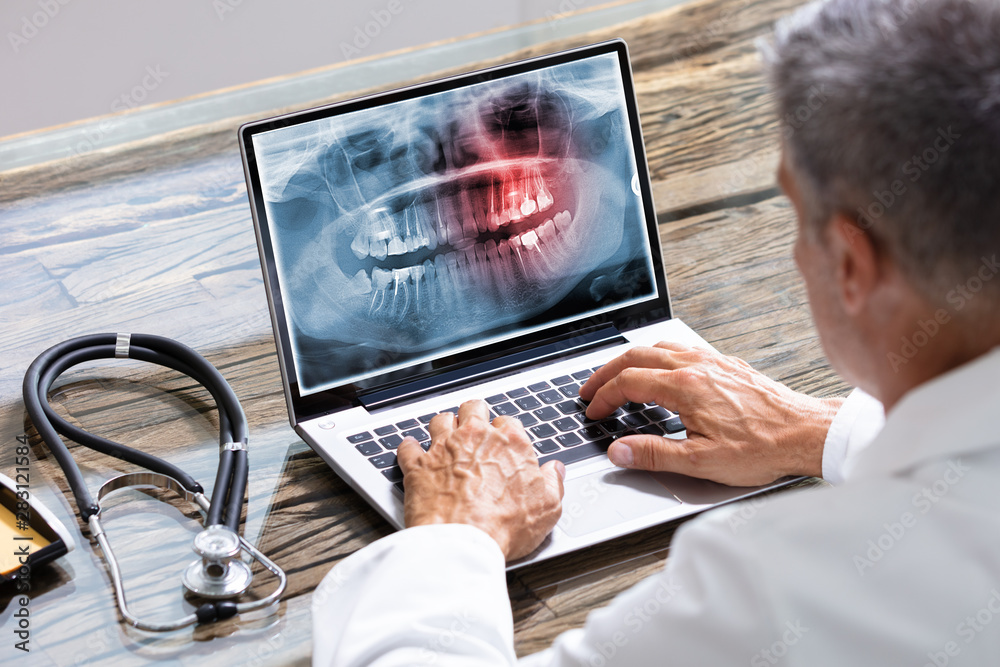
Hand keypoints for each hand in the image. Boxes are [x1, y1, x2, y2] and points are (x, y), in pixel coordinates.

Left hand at [397, 400, 565, 560]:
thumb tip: (555, 471)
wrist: (461, 541)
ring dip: (443, 425)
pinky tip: (412, 451)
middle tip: (475, 426)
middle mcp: (475, 437)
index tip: (505, 442)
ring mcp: (443, 448)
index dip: (507, 432)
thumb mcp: (547, 508)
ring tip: (445, 434)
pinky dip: (409, 448)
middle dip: (474, 415)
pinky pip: (408, 447)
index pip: (509, 422)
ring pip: (440, 419)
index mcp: (509, 443)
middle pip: (473, 408)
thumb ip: (553, 483)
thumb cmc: (503, 526)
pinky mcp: (418, 465)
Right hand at [578, 342, 842, 485]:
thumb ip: (654, 454)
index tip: (594, 411)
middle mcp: (696, 366)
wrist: (806, 433)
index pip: (628, 382)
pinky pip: (681, 348)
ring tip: (617, 376)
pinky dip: (657, 355)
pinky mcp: (726, 364)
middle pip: (636, 356)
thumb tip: (619, 450)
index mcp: (685, 387)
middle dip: (607, 372)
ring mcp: (712, 361)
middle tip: (591, 389)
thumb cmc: (762, 447)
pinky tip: (660, 369)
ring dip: (630, 360)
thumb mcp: (701, 461)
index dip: (604, 397)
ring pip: (658, 347)